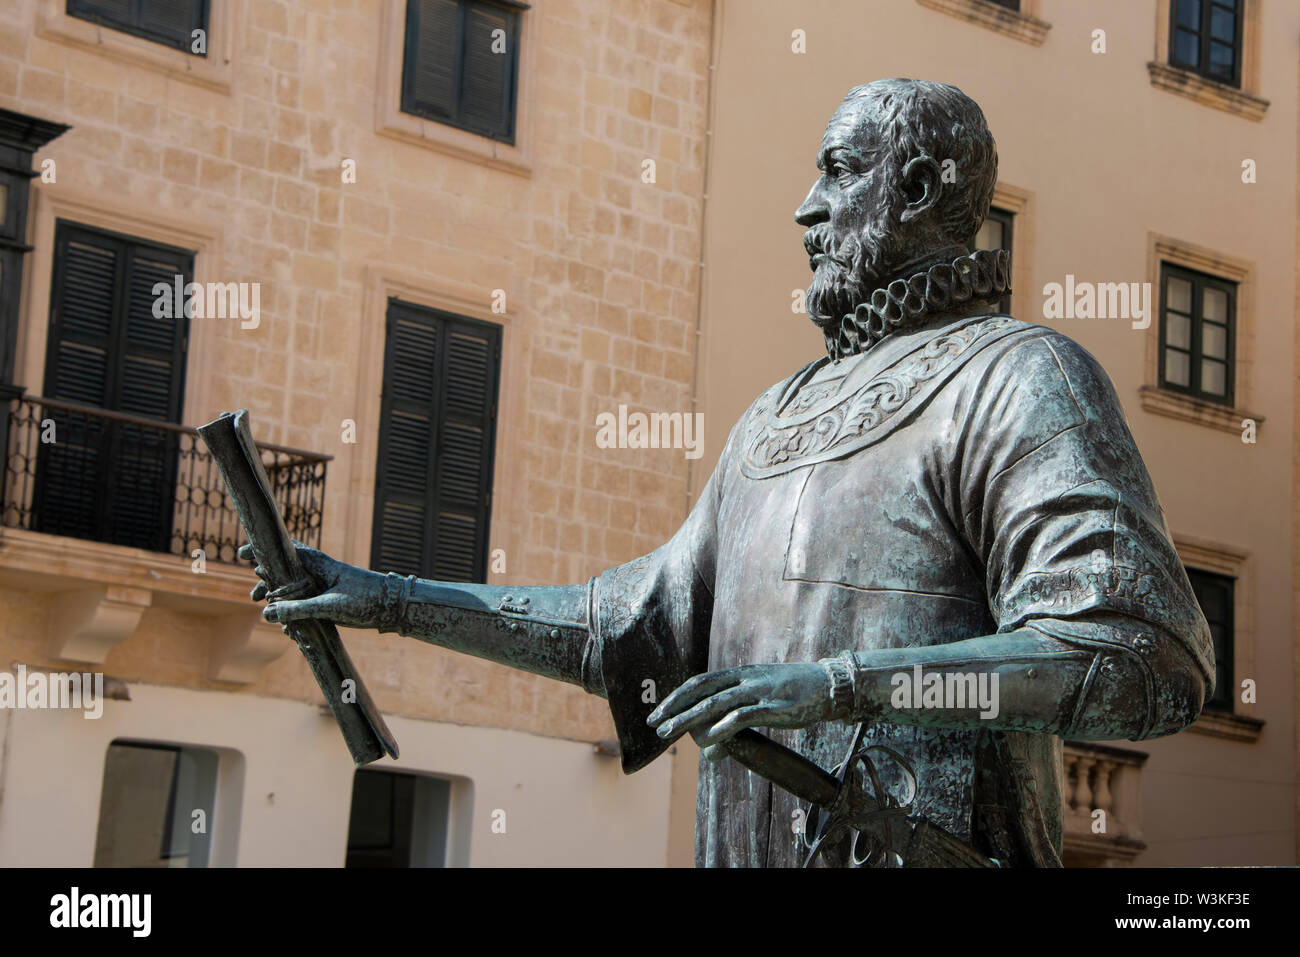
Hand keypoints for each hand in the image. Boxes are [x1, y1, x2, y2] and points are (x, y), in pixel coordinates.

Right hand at [240, 541, 384, 629]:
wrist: (393, 607)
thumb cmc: (365, 598)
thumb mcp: (330, 605)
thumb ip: (299, 609)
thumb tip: (267, 613)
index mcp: (318, 564)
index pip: (284, 551)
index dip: (262, 550)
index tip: (242, 554)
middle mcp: (317, 574)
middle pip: (282, 573)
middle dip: (264, 583)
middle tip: (252, 598)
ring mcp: (321, 589)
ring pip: (290, 592)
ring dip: (276, 602)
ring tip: (265, 615)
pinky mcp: (326, 604)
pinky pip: (302, 607)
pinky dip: (291, 616)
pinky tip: (287, 630)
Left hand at [646, 662, 833, 749]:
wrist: (829, 687)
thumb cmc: (792, 696)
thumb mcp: (760, 705)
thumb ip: (733, 723)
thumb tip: (709, 751)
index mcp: (740, 674)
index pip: (700, 682)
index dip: (677, 696)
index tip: (658, 712)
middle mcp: (746, 679)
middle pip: (701, 691)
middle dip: (674, 708)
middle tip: (654, 725)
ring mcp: (760, 691)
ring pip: (715, 704)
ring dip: (689, 719)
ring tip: (670, 733)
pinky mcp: (775, 707)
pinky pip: (743, 716)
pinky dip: (723, 727)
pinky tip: (708, 739)